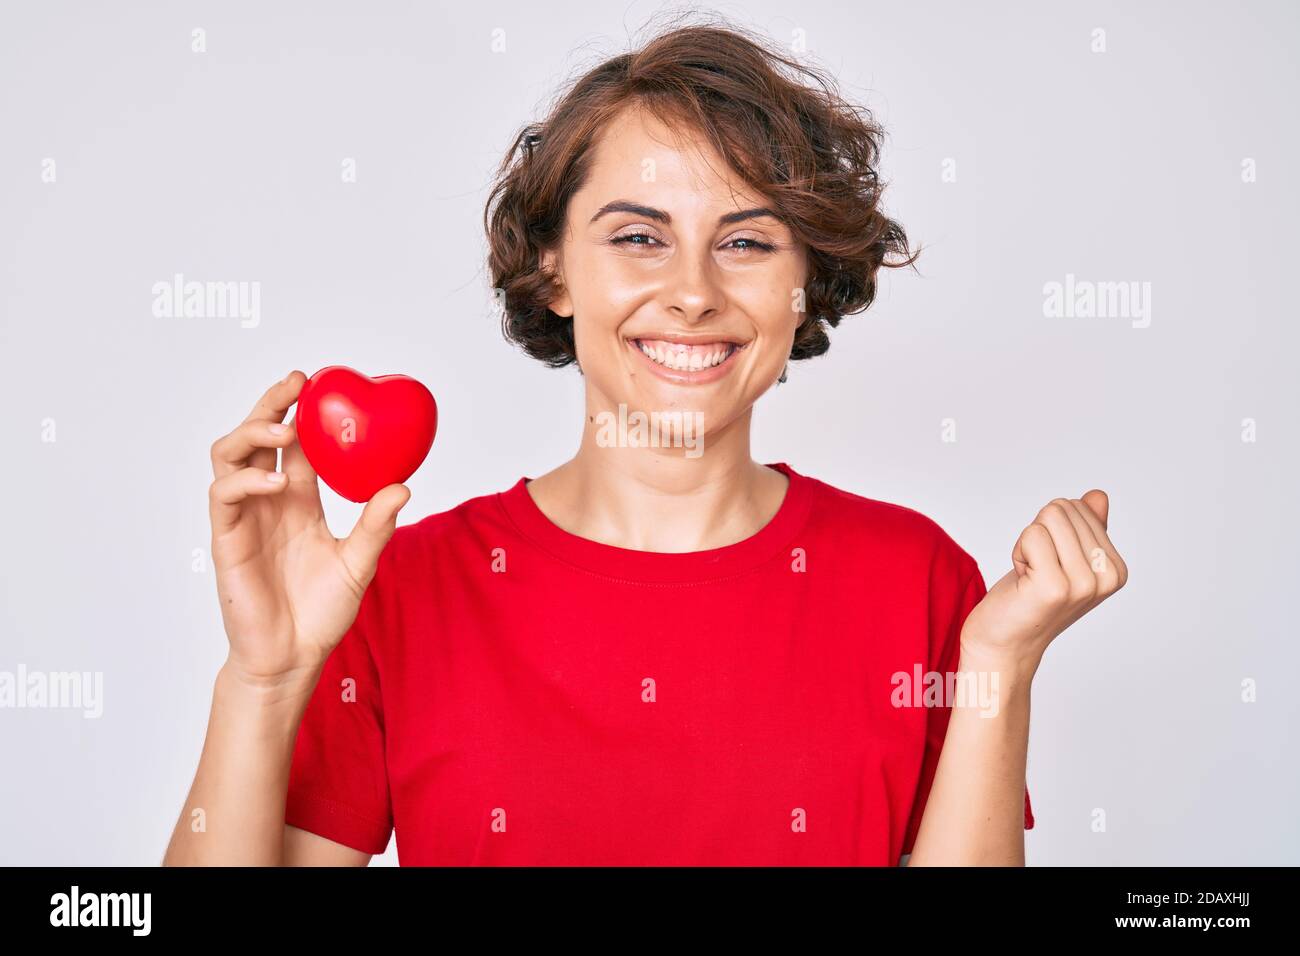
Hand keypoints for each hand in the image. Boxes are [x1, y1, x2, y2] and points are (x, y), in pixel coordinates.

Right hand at [208, 371, 410, 684]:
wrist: (293, 657)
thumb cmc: (322, 612)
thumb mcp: (360, 563)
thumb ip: (376, 526)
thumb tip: (404, 487)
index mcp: (299, 499)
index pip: (296, 443)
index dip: (303, 411)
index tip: (322, 383)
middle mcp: (269, 500)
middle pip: (257, 435)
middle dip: (272, 403)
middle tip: (297, 383)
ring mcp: (245, 516)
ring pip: (230, 454)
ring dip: (252, 430)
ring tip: (285, 428)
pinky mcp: (227, 538)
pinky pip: (224, 494)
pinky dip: (247, 478)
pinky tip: (277, 480)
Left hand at [959, 490, 1128, 667]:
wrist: (1004, 642)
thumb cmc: (1029, 598)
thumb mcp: (1062, 558)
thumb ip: (1084, 527)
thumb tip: (1098, 495)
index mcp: (1115, 569)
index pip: (1079, 507)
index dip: (1052, 531)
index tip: (1048, 564)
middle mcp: (1108, 577)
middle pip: (1064, 509)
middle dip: (1039, 535)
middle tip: (1036, 570)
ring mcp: (1084, 584)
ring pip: (1048, 518)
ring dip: (1027, 545)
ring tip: (1031, 576)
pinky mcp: (1055, 587)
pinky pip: (1033, 535)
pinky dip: (1018, 553)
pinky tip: (1023, 581)